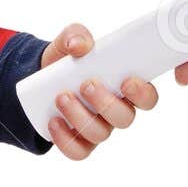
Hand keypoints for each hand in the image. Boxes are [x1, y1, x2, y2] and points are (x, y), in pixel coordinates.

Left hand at [40, 22, 159, 160]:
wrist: (39, 78)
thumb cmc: (68, 60)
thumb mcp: (70, 41)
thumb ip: (76, 35)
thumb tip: (79, 46)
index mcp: (125, 87)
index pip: (147, 98)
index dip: (142, 93)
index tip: (127, 81)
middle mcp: (115, 110)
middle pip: (125, 118)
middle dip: (106, 103)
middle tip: (87, 84)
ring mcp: (98, 128)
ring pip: (100, 134)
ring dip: (80, 116)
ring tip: (61, 96)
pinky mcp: (78, 141)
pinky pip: (78, 151)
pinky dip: (66, 140)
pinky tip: (54, 121)